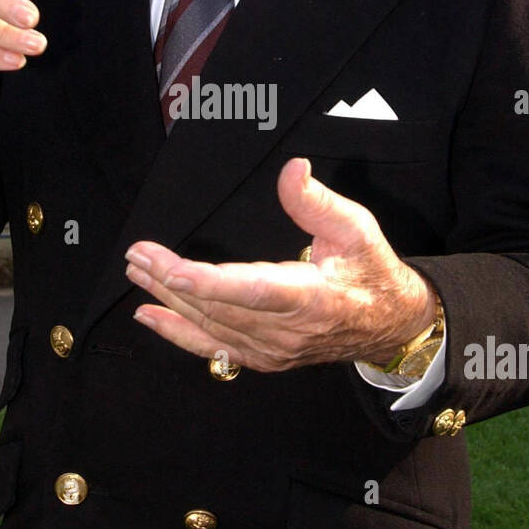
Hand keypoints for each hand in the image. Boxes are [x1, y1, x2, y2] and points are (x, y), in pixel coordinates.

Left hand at [125, 157, 437, 371]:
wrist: (392, 324)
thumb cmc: (372, 272)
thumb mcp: (356, 228)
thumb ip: (317, 202)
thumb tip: (292, 169)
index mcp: (311, 299)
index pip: (249, 291)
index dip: (203, 281)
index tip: (165, 265)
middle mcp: (287, 332)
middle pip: (217, 306)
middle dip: (170, 280)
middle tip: (137, 254)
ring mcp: (273, 351)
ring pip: (210, 326)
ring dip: (168, 300)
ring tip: (137, 273)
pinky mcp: (264, 358)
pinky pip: (214, 348)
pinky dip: (178, 333)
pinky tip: (149, 316)